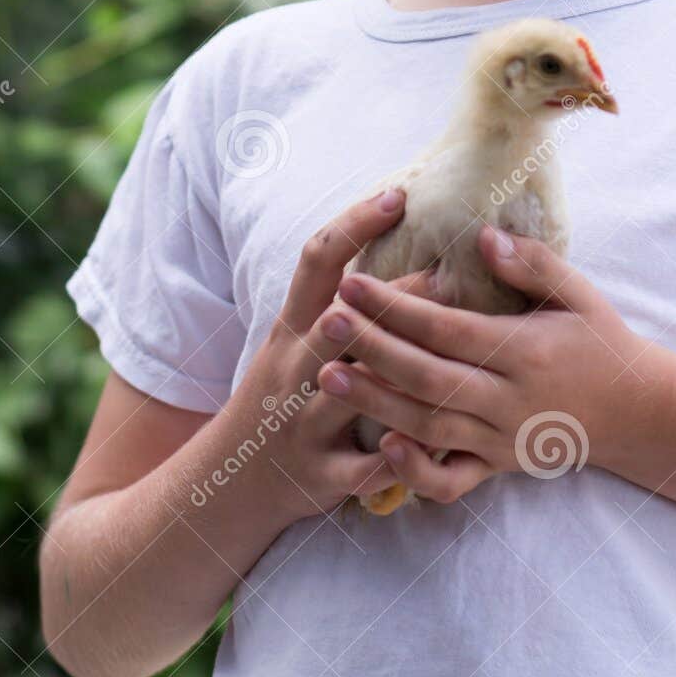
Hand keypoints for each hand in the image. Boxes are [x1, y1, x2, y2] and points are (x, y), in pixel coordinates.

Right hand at [232, 186, 439, 523]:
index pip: (317, 262)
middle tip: (446, 277)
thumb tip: (415, 260)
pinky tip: (440, 444)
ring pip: (348, 393)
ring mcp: (303, 423)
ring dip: (390, 374)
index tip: (398, 196)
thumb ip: (343, 306)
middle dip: (384, 303)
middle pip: (334, 325)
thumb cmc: (284, 397)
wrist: (229, 481)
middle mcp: (293, 369)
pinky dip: (399, 457)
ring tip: (442, 356)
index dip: (355, 225)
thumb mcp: (294, 344)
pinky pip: (365, 466)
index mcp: (292, 328)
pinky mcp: (320, 475)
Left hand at [315, 224, 649, 504]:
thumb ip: (532, 264)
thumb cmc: (600, 343)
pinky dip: (415, 471)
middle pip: (429, 377)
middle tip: (326, 323)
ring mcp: (501, 439)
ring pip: (429, 426)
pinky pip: (451, 480)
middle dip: (372, 350)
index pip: (449, 329)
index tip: (353, 282)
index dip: (398, 308)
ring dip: (375, 403)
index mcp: (526, 351)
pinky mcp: (497, 467)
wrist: (635, 414)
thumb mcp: (579, 294)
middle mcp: (509, 399)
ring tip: (326, 376)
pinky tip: (381, 446)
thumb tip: (482, 235)